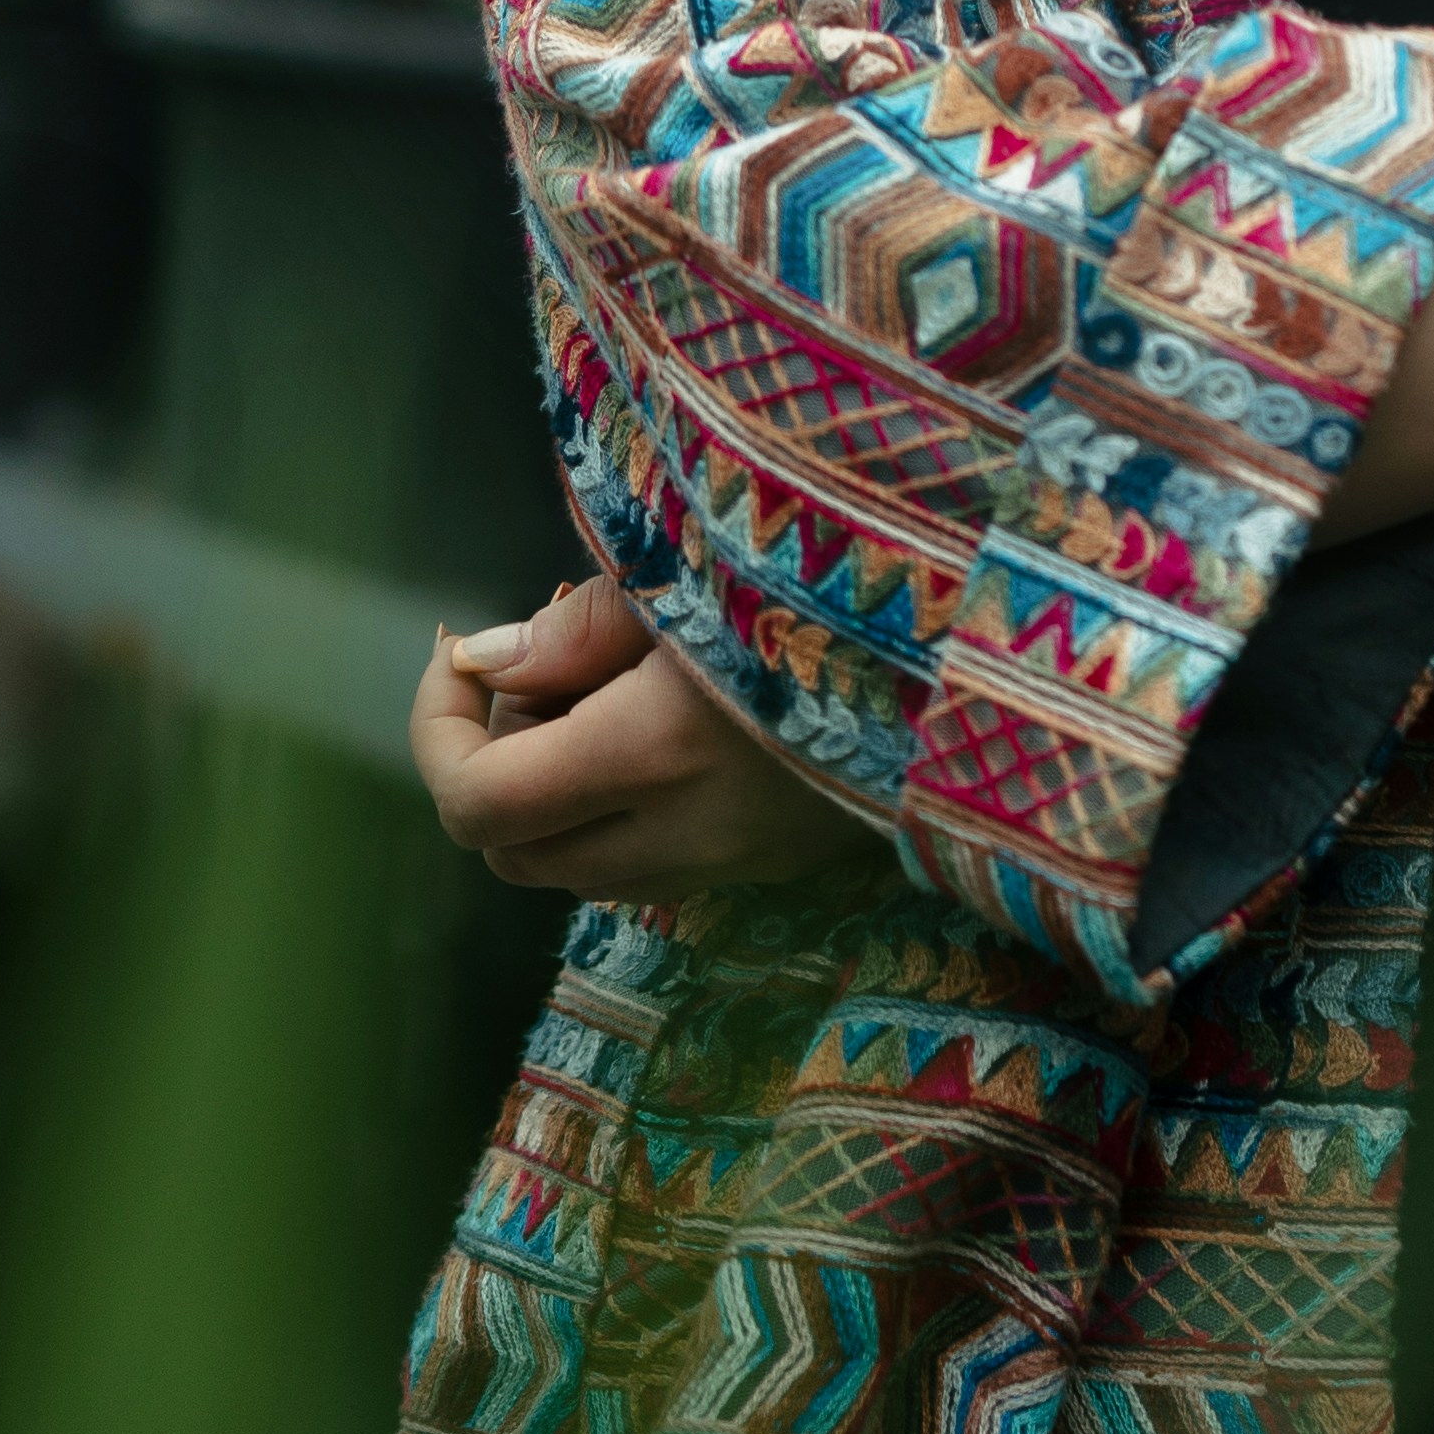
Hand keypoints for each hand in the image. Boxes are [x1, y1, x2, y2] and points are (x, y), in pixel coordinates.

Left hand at [413, 574, 857, 896]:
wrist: (996, 644)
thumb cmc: (842, 575)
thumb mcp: (701, 567)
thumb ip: (579, 628)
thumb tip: (485, 663)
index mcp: (652, 754)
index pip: (476, 803)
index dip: (438, 731)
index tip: (463, 650)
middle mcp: (683, 835)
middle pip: (511, 854)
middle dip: (491, 763)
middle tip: (534, 667)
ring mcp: (734, 863)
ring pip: (578, 866)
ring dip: (555, 790)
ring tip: (604, 687)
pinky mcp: (778, 863)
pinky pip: (650, 859)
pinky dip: (621, 805)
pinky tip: (668, 720)